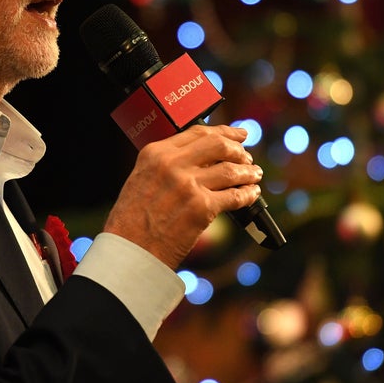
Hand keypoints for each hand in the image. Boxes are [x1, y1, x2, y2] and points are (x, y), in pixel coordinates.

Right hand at [103, 125, 263, 269]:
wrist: (129, 251)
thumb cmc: (131, 221)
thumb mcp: (141, 179)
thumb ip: (166, 165)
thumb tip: (200, 161)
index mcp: (155, 153)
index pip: (198, 132)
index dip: (224, 132)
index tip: (237, 134)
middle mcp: (172, 164)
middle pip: (219, 145)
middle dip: (239, 150)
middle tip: (247, 157)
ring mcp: (188, 185)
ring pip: (231, 170)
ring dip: (248, 172)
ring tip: (254, 175)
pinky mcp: (201, 208)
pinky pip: (234, 196)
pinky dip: (247, 195)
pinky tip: (251, 195)